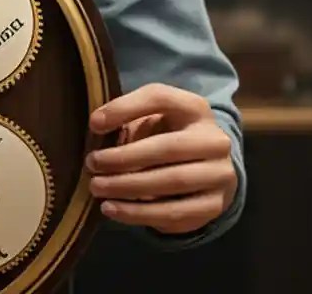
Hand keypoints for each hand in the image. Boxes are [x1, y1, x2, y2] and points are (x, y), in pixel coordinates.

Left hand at [85, 83, 237, 235]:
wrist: (207, 171)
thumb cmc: (166, 138)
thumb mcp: (150, 118)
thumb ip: (127, 116)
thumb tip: (97, 124)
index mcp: (195, 109)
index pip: (160, 98)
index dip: (124, 108)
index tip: (93, 124)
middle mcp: (215, 140)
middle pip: (167, 147)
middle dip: (124, 158)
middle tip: (92, 165)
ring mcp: (220, 174)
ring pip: (172, 182)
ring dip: (128, 187)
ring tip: (98, 189)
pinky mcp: (214, 206)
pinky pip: (174, 213)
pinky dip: (139, 213)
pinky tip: (113, 210)